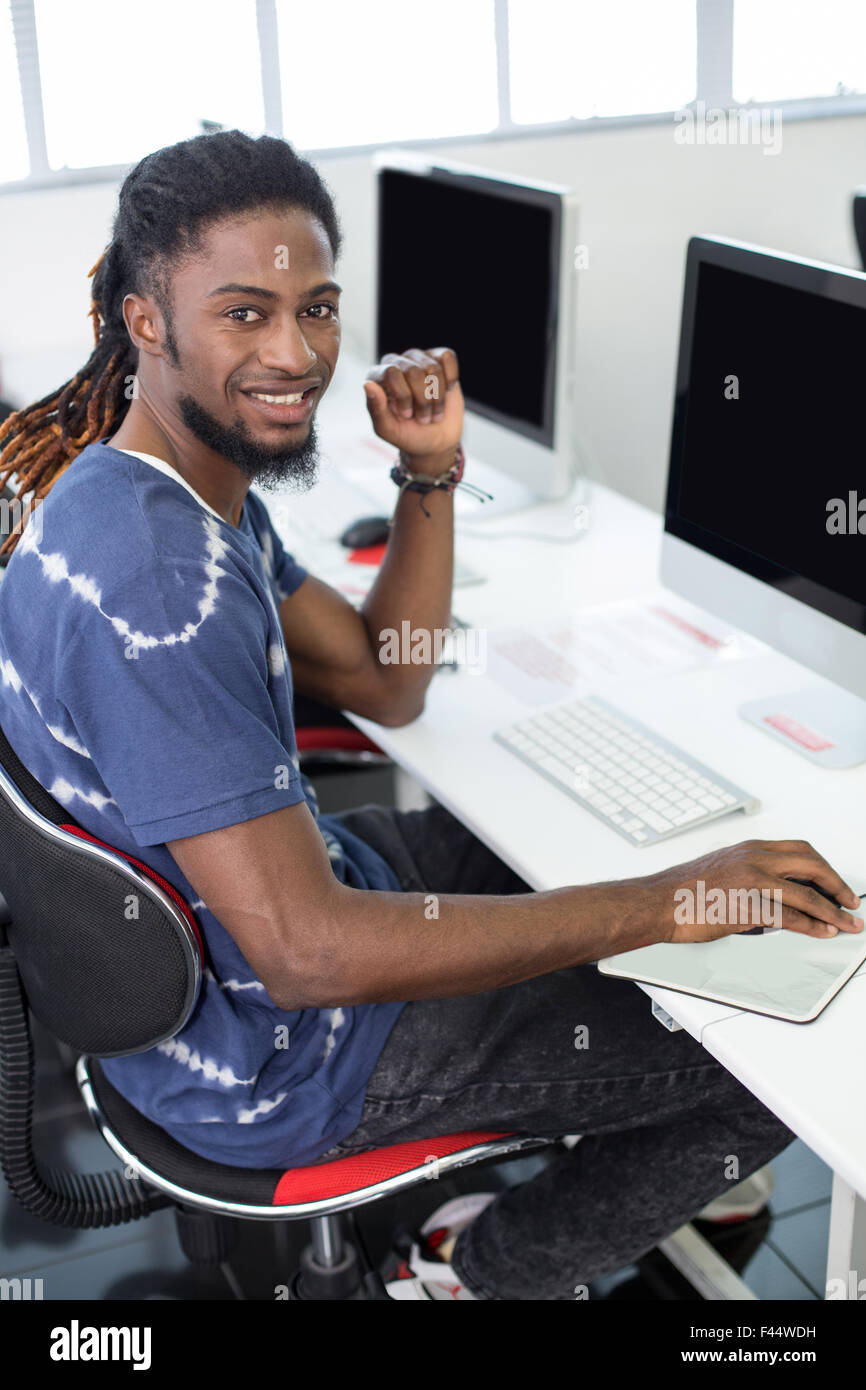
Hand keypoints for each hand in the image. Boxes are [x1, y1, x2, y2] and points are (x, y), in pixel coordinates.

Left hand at [363, 347, 463, 466]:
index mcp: (378, 377)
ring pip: (433, 368)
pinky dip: (450, 380)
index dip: (404, 396)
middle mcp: (396, 363)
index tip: (407, 415)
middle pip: (414, 372)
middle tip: (423, 417)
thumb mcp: (388, 430)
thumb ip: (376, 409)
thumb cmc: (408, 434)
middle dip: (423, 401)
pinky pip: (447, 358)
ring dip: (438, 397)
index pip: (391, 372)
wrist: (435, 440)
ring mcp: (417, 358)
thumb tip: (367, 384)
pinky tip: (445, 390)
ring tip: (433, 410)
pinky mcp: (438, 357)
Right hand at [637, 839, 862, 943]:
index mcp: (748, 848)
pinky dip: (812, 926)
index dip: (823, 868)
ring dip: (833, 911)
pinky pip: (790, 917)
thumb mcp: (721, 869)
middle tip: (850, 901)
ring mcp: (751, 880)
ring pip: (806, 894)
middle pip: (812, 865)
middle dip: (836, 885)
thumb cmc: (681, 891)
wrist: (655, 902)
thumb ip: (749, 874)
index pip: (800, 851)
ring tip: (847, 923)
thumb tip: (774, 894)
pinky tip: (823, 932)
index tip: (834, 883)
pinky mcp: (747, 905)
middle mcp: (754, 858)